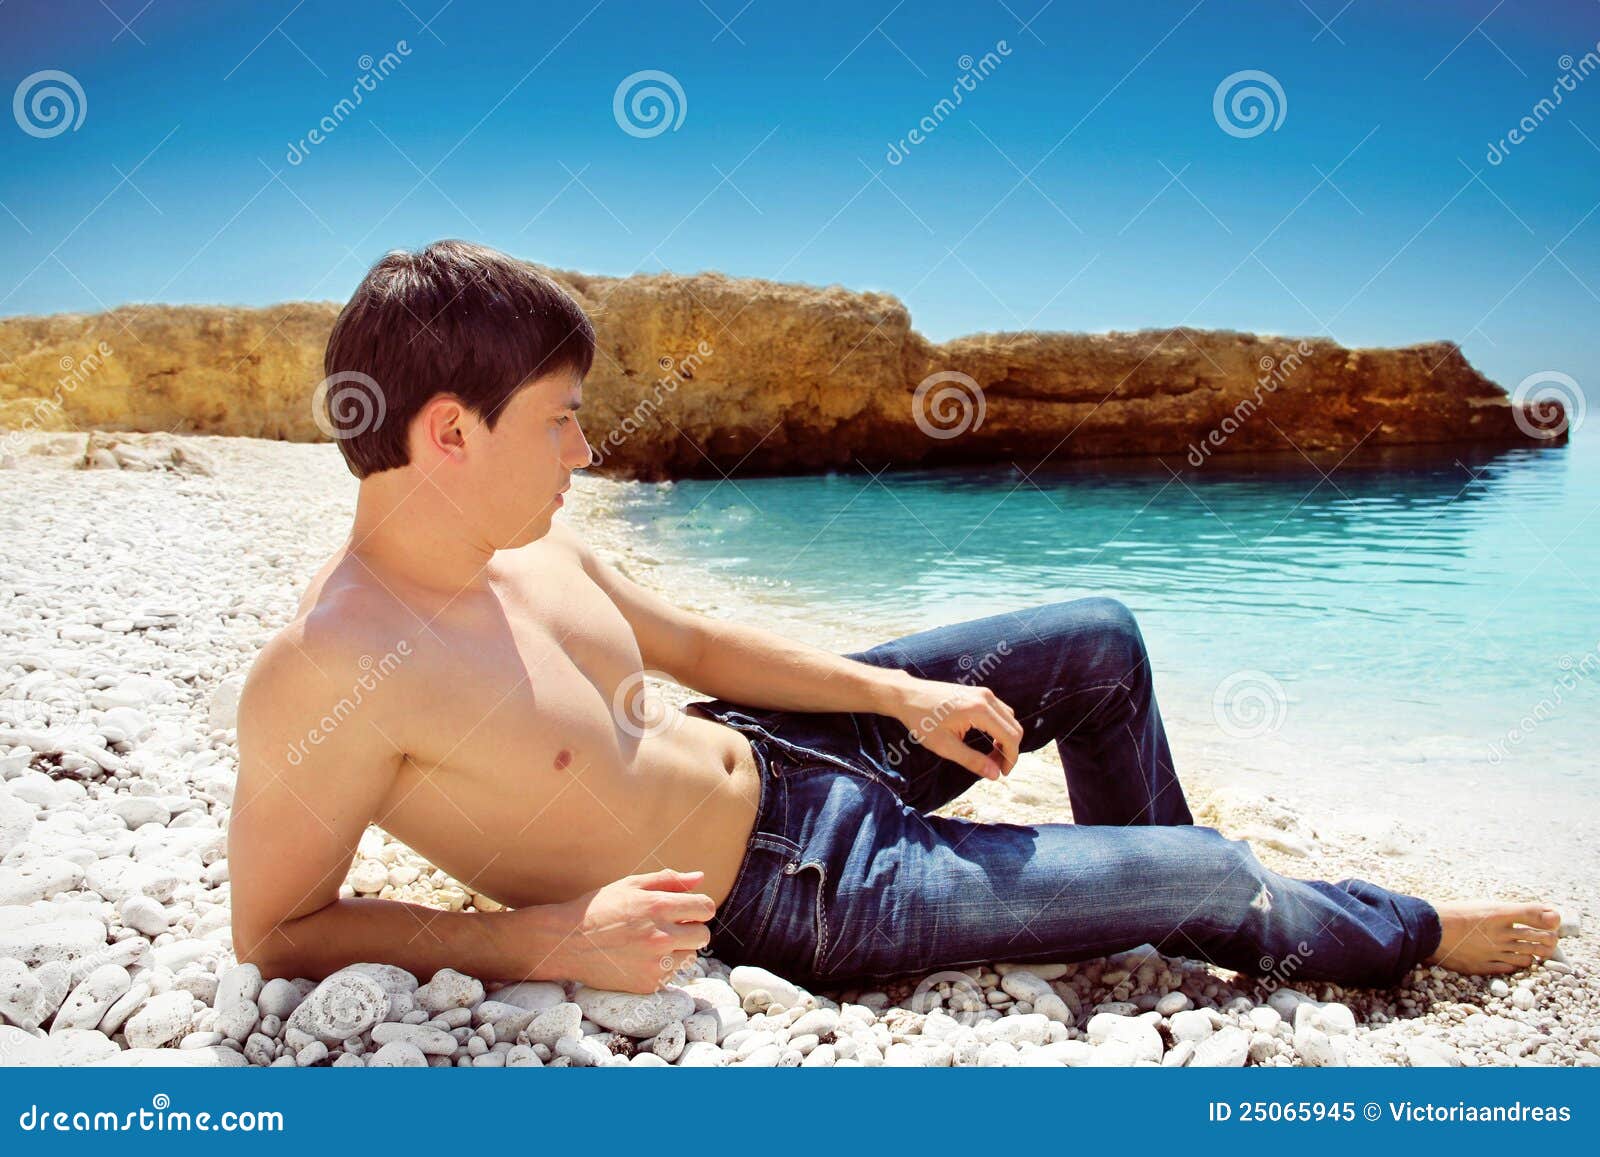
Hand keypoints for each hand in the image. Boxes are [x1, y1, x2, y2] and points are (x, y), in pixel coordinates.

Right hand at [555, 868, 715, 993]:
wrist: (566, 942)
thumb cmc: (599, 908)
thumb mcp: (631, 885)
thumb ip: (669, 880)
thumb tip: (700, 877)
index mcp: (658, 906)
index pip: (705, 907)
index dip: (699, 907)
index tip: (688, 910)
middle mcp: (660, 936)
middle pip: (703, 935)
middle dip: (692, 929)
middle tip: (671, 927)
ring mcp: (654, 963)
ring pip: (690, 957)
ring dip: (679, 949)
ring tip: (654, 943)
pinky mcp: (647, 984)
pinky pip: (671, 975)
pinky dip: (662, 967)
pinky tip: (641, 958)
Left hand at [890, 677, 1024, 779]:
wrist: (907, 695)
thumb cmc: (922, 720)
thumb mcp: (945, 746)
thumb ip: (972, 761)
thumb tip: (995, 774)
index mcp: (980, 710)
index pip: (1010, 737)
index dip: (1010, 758)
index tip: (1002, 774)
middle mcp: (986, 698)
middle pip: (1014, 727)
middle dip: (1009, 750)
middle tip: (995, 768)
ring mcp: (983, 693)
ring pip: (1009, 719)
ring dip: (1005, 739)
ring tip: (990, 756)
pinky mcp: (978, 692)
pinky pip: (999, 712)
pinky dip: (1000, 728)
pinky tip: (987, 740)